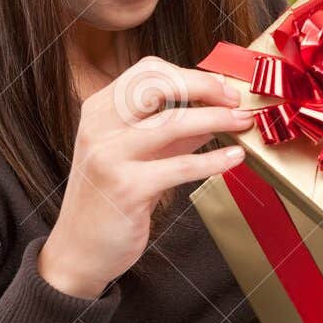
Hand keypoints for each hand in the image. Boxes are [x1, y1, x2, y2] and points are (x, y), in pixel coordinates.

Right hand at [40, 56, 253, 297]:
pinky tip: (234, 158)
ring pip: (173, 122)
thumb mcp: (137, 156)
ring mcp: (109, 156)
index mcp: (99, 110)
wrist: (78, 251)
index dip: (191, 74)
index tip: (221, 87)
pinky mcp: (126, 188)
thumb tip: (216, 112)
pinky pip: (181, 166)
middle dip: (205, 87)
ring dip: (218, 119)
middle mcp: (99, 126)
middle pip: (158, 84)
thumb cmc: (110, 200)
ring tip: (244, 123)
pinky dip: (214, 159)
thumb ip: (172, 133)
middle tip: (235, 101)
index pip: (148, 71)